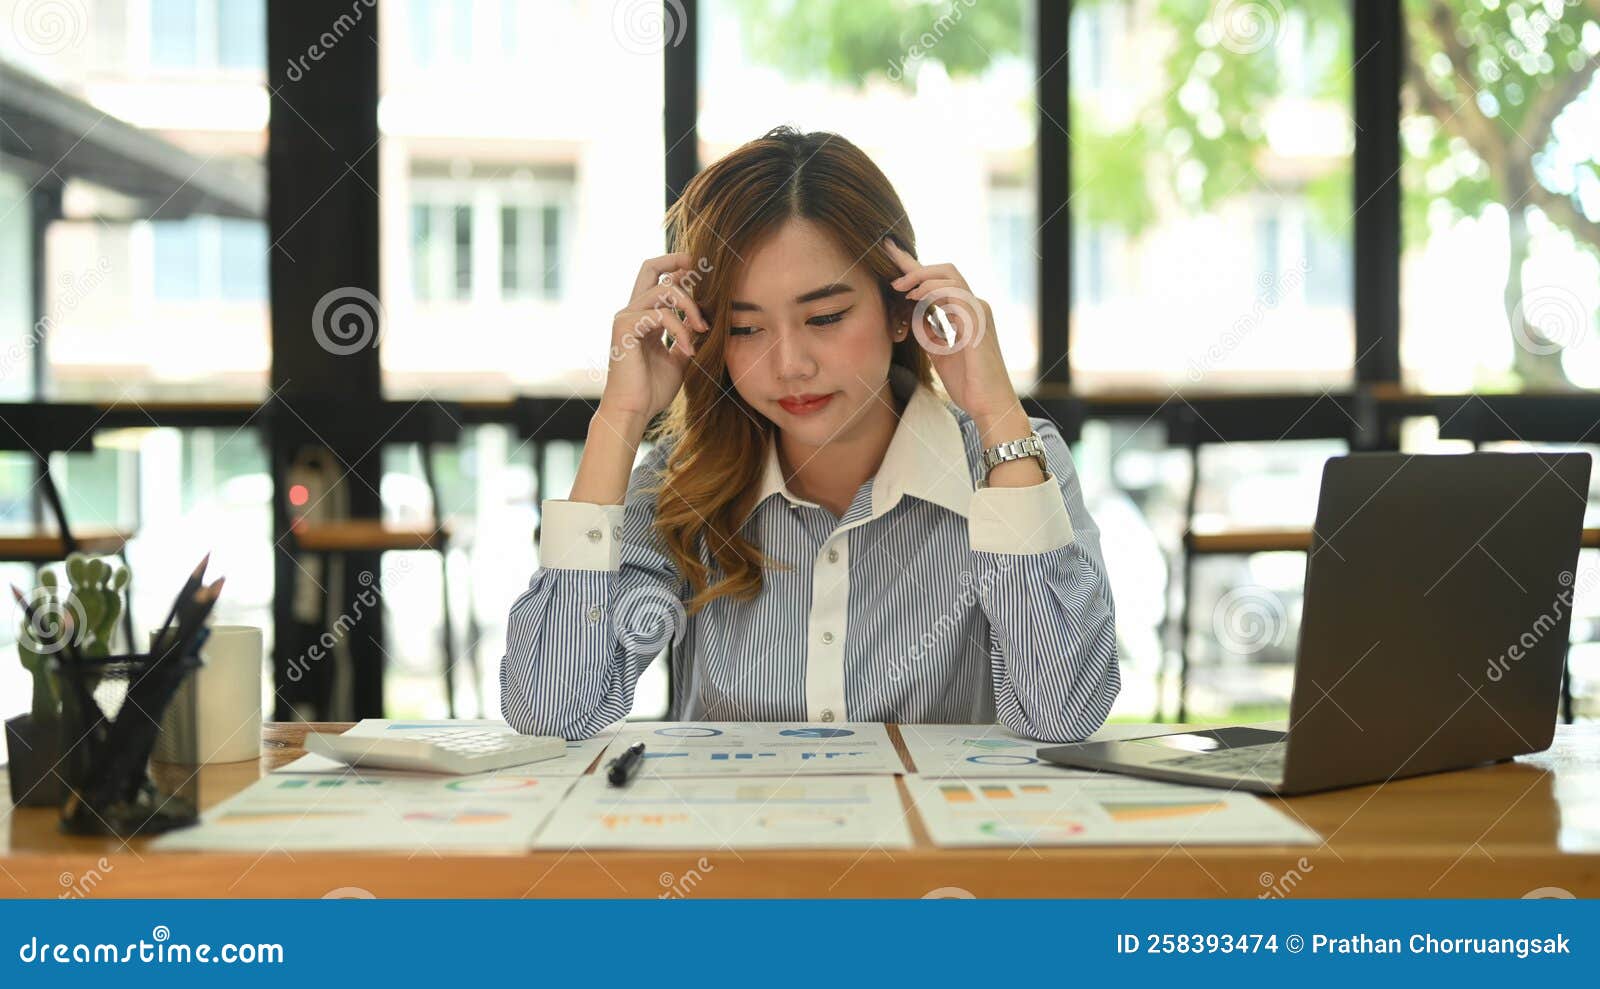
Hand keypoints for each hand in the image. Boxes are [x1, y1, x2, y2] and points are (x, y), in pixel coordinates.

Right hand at [597, 253, 711, 430]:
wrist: (634, 411)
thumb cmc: (651, 390)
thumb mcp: (678, 359)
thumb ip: (686, 337)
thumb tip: (703, 322)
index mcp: (643, 317)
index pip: (659, 280)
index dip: (680, 270)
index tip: (704, 276)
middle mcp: (632, 312)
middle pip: (650, 267)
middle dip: (677, 260)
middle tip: (701, 268)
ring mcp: (626, 318)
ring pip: (663, 290)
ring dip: (690, 306)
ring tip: (702, 329)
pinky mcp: (624, 328)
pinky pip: (660, 314)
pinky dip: (679, 329)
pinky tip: (688, 349)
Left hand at [883, 237, 1020, 428]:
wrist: (989, 404)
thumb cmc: (967, 382)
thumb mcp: (939, 352)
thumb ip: (929, 331)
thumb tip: (914, 315)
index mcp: (966, 312)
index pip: (939, 282)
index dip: (914, 268)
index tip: (891, 255)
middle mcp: (974, 306)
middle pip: (945, 270)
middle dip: (915, 266)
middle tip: (890, 272)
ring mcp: (978, 312)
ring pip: (949, 276)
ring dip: (921, 277)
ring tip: (900, 286)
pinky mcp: (977, 322)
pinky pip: (954, 295)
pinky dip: (933, 291)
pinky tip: (915, 298)